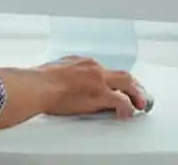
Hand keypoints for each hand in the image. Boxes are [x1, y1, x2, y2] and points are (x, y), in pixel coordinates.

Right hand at [0, 56, 146, 129]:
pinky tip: (128, 113)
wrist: (38, 86)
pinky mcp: (99, 95)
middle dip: (132, 85)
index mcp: (83, 63)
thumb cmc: (39, 81)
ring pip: (126, 83)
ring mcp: (99, 81)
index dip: (113, 81)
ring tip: (140, 104)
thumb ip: (66, 73)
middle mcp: (94, 68)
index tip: (116, 87)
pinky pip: (121, 100)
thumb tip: (64, 79)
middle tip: (137, 94)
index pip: (105, 71)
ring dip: (135, 94)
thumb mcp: (55, 69)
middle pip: (121, 74)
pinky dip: (127, 107)